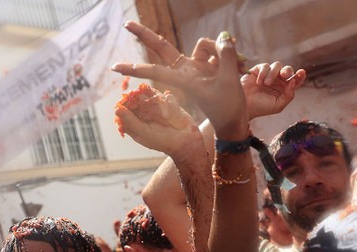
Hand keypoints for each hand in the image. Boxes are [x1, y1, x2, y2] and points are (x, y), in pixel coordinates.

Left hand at [112, 22, 247, 139]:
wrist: (234, 122)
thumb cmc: (228, 108)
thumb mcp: (228, 82)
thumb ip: (226, 56)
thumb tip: (224, 37)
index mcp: (184, 81)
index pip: (155, 70)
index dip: (136, 68)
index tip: (115, 67)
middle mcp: (187, 71)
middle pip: (162, 47)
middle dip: (145, 35)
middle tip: (126, 24)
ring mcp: (198, 66)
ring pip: (204, 44)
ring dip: (221, 50)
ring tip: (238, 68)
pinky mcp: (210, 64)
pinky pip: (218, 49)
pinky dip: (229, 54)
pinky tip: (241, 65)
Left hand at [114, 86, 201, 157]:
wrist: (186, 142)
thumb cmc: (162, 141)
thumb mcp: (144, 132)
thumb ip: (130, 120)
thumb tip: (117, 109)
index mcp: (135, 122)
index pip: (125, 109)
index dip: (126, 104)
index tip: (131, 102)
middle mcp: (144, 114)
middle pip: (137, 99)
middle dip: (142, 98)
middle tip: (149, 105)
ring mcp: (156, 107)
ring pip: (151, 95)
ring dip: (157, 100)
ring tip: (163, 115)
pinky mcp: (168, 103)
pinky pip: (166, 96)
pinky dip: (169, 102)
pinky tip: (171, 114)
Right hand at [242, 62, 305, 119]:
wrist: (245, 106)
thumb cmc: (261, 108)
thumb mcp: (278, 105)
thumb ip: (289, 95)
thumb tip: (293, 81)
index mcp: (284, 89)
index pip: (295, 80)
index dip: (300, 75)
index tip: (301, 72)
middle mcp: (277, 80)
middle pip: (287, 69)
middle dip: (288, 70)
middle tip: (284, 75)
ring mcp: (268, 75)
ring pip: (277, 65)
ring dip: (273, 74)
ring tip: (266, 84)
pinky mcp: (258, 70)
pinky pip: (265, 66)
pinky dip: (263, 73)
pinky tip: (258, 82)